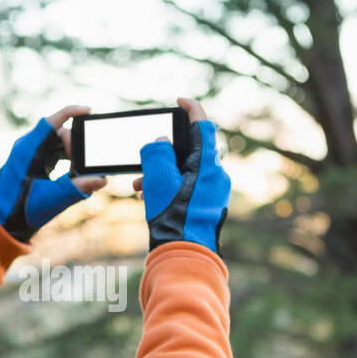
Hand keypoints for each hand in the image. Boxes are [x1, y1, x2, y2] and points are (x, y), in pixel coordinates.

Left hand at [0, 105, 106, 242]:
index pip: (52, 121)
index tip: (89, 111)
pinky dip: (65, 160)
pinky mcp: (31, 161)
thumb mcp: (52, 199)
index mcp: (29, 149)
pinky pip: (53, 153)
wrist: (1, 220)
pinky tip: (73, 174)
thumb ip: (77, 188)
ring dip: (72, 154)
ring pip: (57, 143)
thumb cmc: (22, 209)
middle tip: (85, 165)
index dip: (71, 112)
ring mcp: (29, 153)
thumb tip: (101, 180)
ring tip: (80, 172)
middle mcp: (28, 146)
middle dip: (76, 146)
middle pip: (58, 133)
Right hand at [134, 97, 229, 255]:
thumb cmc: (173, 218)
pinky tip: (148, 196)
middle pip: (192, 149)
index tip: (179, 101)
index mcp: (209, 165)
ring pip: (185, 170)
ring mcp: (212, 193)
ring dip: (161, 171)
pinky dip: (167, 185)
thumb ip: (158, 153)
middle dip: (165, 150)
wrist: (184, 257)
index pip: (204, 126)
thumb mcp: (158, 180)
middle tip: (148, 152)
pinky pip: (186, 186)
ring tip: (140, 183)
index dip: (191, 109)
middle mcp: (216, 176)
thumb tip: (161, 144)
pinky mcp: (205, 206)